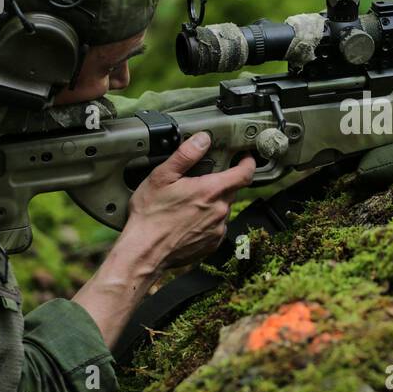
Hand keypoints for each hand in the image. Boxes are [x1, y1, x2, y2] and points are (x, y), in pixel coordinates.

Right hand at [120, 131, 256, 273]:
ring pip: (223, 209)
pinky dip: (207, 221)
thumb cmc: (150, 216)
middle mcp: (220, 211)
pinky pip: (216, 227)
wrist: (144, 252)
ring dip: (212, 203)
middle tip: (199, 181)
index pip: (245, 173)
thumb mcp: (162, 176)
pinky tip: (188, 220)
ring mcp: (217, 229)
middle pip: (231, 190)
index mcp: (211, 191)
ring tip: (187, 204)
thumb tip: (203, 139)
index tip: (245, 158)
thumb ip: (186, 155)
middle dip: (219, 183)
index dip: (248, 162)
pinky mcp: (212, 244)